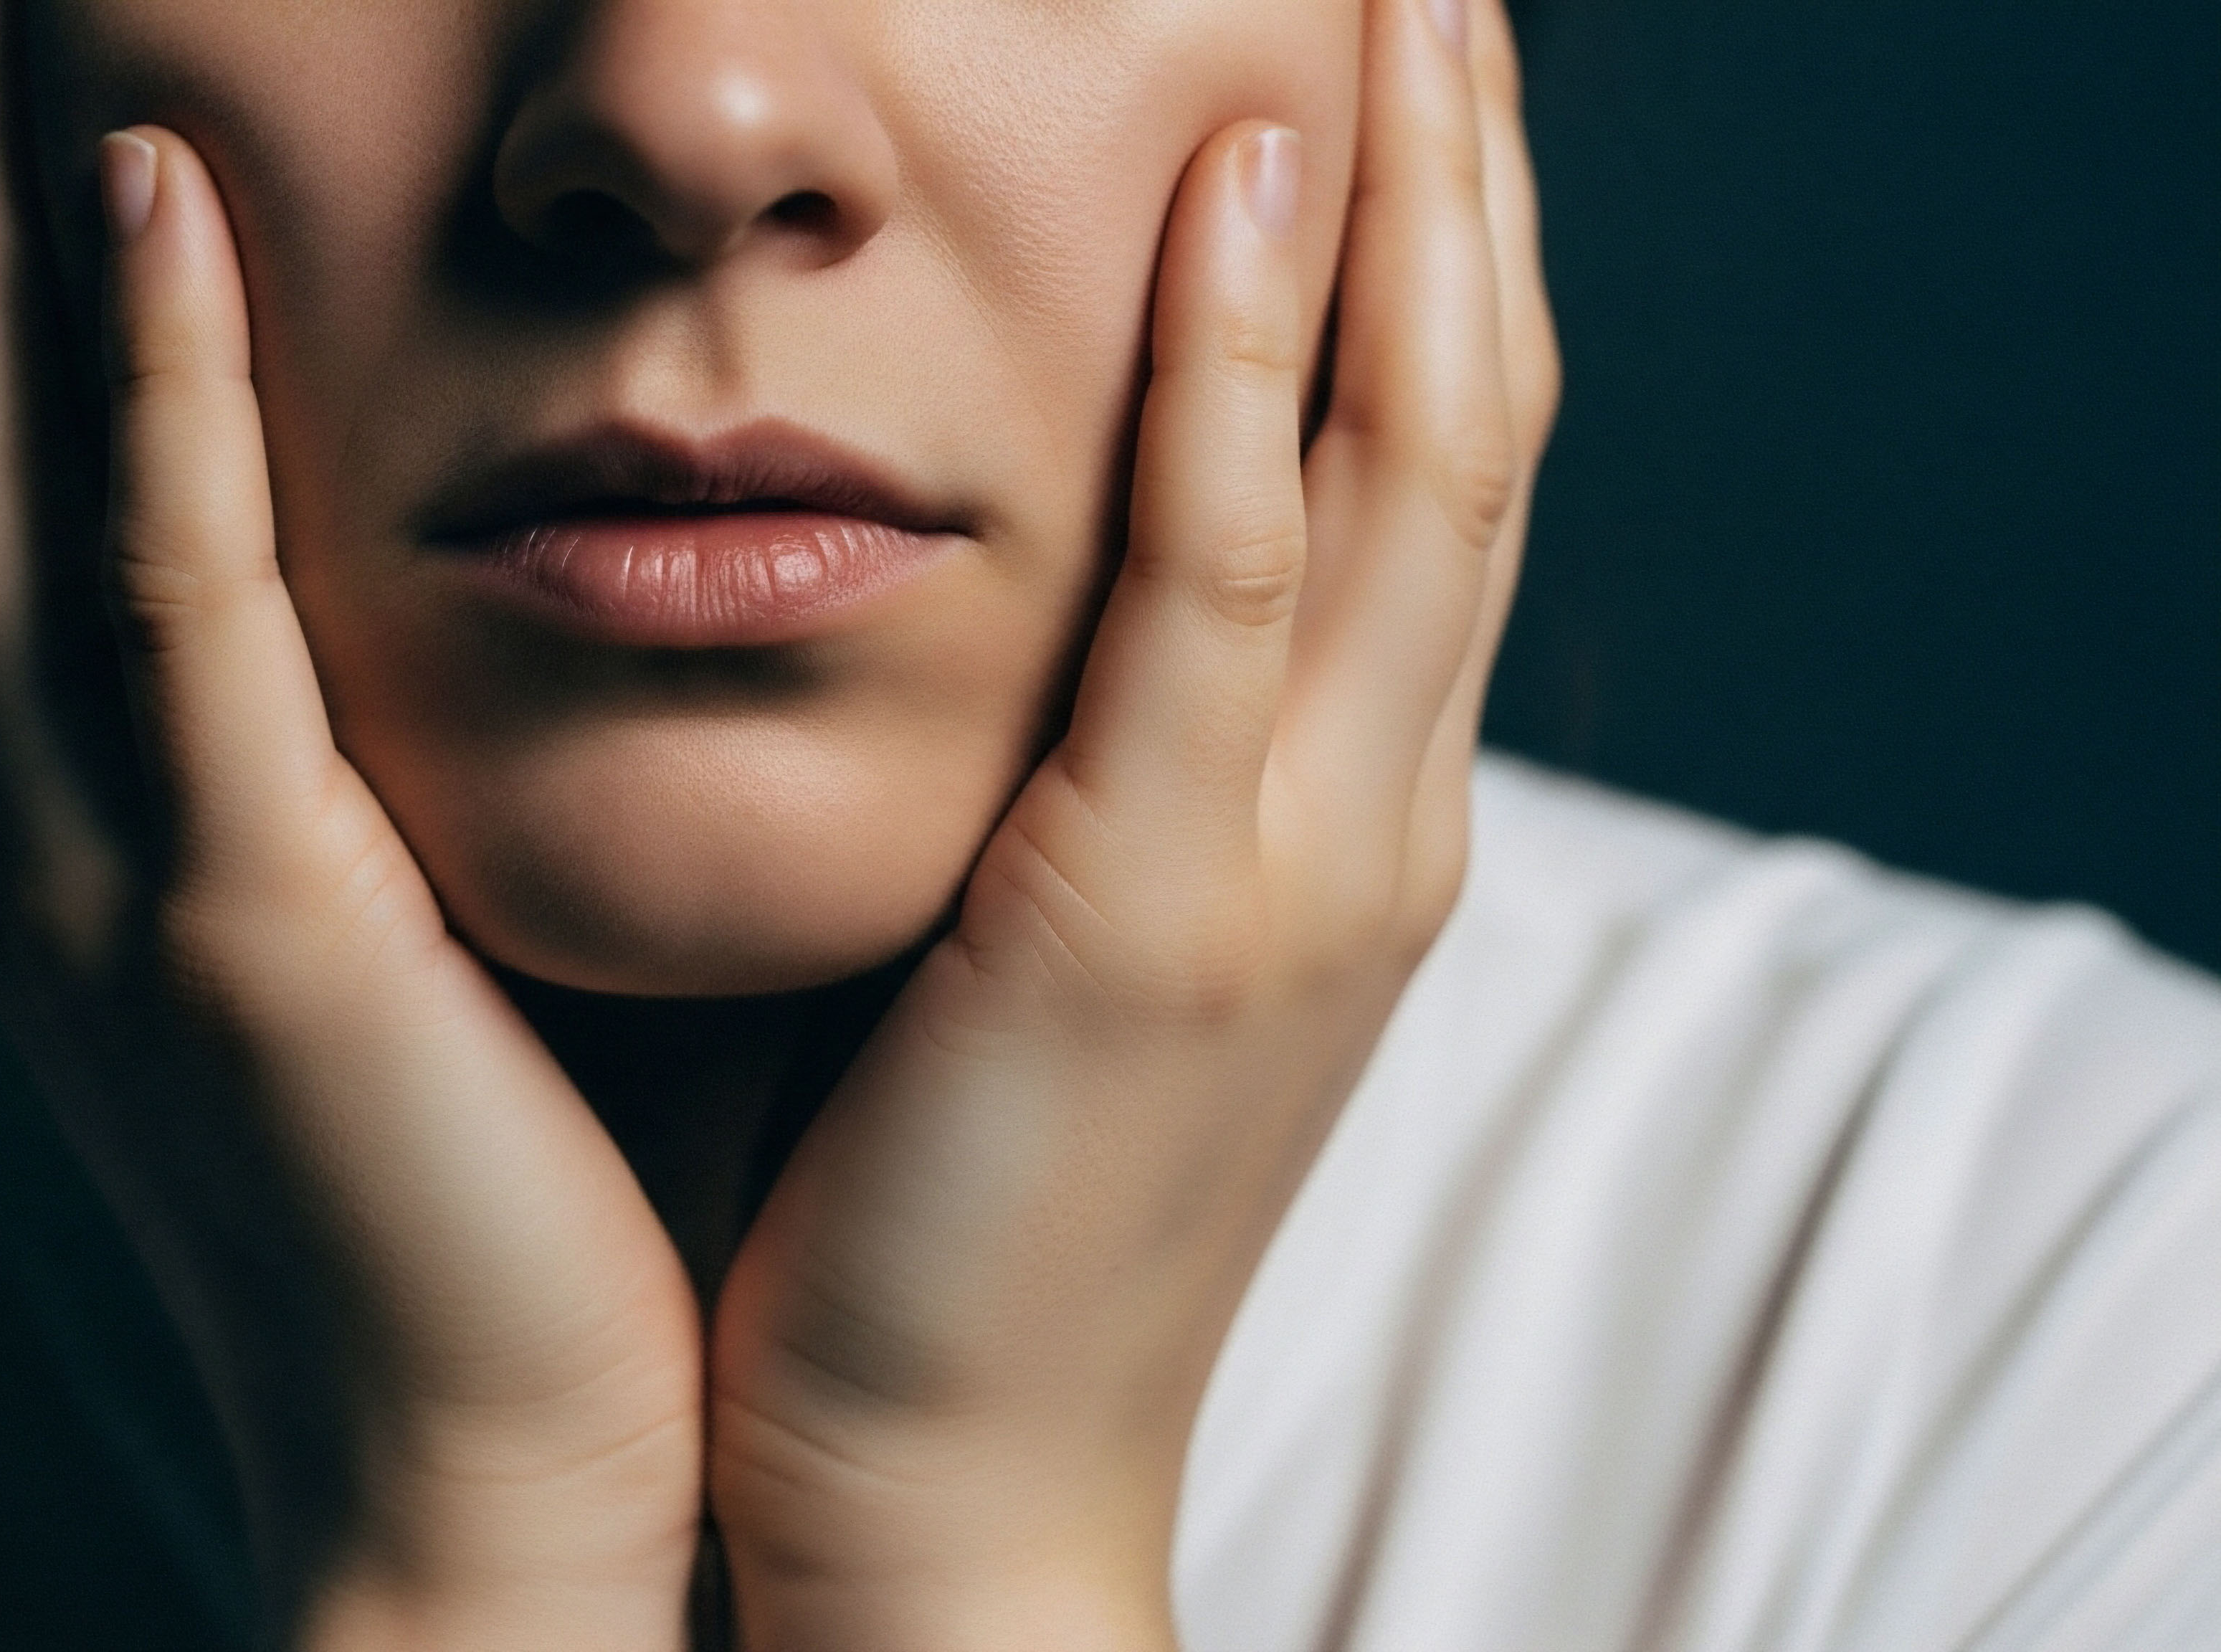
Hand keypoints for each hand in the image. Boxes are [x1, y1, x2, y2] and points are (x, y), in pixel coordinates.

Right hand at [0, 4, 700, 1645]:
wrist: (506, 1501)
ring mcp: (104, 879)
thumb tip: (513, 534)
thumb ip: (404, 727)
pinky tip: (157, 194)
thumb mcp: (416, 920)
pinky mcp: (239, 932)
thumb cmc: (510, 1206)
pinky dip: (147, 396)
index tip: (9, 51)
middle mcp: (36, 826)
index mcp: (84, 826)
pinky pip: (166, 613)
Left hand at [704, 0, 1560, 1643]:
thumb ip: (1092, 775)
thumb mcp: (1061, 954)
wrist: (940, 1497)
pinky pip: (1230, 592)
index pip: (1432, 487)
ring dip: (1415, 207)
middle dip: (1474, 184)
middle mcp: (1369, 824)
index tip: (1407, 78)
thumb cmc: (949, 1217)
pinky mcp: (1156, 917)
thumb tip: (1026, 605)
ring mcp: (1295, 870)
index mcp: (1343, 832)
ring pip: (1409, 469)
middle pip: (1472, 431)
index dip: (1446, 266)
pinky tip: (1244, 190)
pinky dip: (1254, 379)